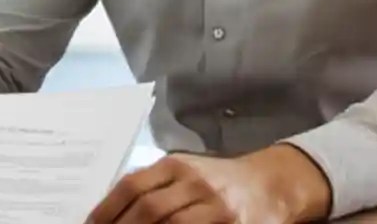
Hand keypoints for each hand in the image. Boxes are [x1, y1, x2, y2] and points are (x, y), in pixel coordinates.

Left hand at [87, 155, 241, 223]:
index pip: (132, 185)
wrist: (270, 183)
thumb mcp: (184, 172)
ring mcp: (215, 206)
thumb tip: (109, 210)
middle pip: (149, 208)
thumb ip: (152, 184)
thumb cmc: (217, 180)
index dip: (106, 210)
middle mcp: (194, 182)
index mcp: (175, 165)